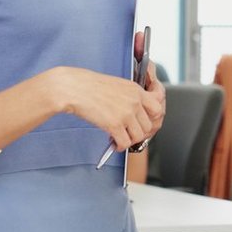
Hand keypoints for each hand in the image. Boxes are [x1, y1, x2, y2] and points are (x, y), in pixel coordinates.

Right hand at [45, 66, 164, 151]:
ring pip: (139, 136)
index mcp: (136, 90)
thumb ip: (130, 96)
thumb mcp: (118, 84)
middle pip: (149, 125)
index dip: (153, 118)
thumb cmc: (90, 85)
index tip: (145, 122)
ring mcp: (126, 113)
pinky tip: (114, 143)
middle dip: (139, 132)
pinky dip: (120, 146)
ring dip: (130, 140)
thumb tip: (135, 110)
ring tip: (121, 139)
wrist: (74, 88)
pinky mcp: (114, 124)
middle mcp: (134, 101)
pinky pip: (125, 143)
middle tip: (130, 133)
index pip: (158, 107)